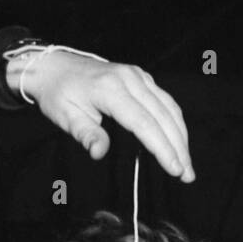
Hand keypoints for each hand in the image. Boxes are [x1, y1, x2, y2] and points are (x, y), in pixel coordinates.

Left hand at [12, 49, 193, 181]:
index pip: (144, 123)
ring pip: (169, 108)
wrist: (55, 66)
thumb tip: (99, 153)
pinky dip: (175, 122)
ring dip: (181, 136)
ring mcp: (138, 76)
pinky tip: (179, 139)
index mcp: (111, 89)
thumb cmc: (58, 94)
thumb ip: (86, 134)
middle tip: (187, 174)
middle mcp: (130, 79)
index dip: (162, 148)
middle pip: (163, 117)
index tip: (175, 169)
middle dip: (178, 148)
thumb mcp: (66, 116)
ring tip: (187, 162)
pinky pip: (165, 100)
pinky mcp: (141, 77)